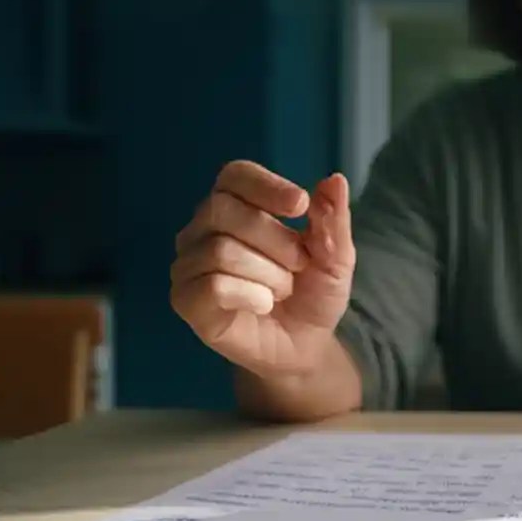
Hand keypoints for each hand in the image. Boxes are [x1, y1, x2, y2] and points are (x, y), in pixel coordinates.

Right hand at [171, 161, 355, 376]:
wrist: (304, 345)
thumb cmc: (312, 293)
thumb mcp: (336, 257)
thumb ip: (333, 220)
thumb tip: (335, 180)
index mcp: (236, 205)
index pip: (235, 175)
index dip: (266, 185)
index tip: (301, 205)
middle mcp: (202, 228)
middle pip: (223, 210)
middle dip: (275, 239)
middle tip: (300, 265)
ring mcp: (189, 264)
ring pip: (221, 251)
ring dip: (269, 275)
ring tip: (282, 291)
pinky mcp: (186, 300)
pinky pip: (213, 286)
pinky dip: (251, 296)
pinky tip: (262, 305)